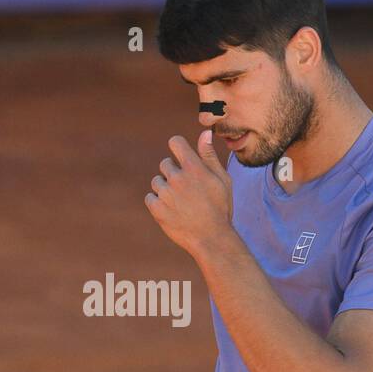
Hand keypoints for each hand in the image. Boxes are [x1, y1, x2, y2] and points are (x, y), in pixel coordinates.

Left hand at [144, 130, 233, 258]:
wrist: (211, 238)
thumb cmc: (220, 208)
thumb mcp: (222, 180)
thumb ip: (209, 155)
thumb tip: (204, 132)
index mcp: (194, 167)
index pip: (175, 142)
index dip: (177, 147)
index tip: (181, 156)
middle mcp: (178, 178)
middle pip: (165, 164)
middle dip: (173, 173)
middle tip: (186, 190)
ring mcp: (166, 194)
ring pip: (156, 182)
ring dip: (165, 189)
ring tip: (180, 203)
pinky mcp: (157, 209)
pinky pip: (150, 197)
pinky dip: (157, 203)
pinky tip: (172, 211)